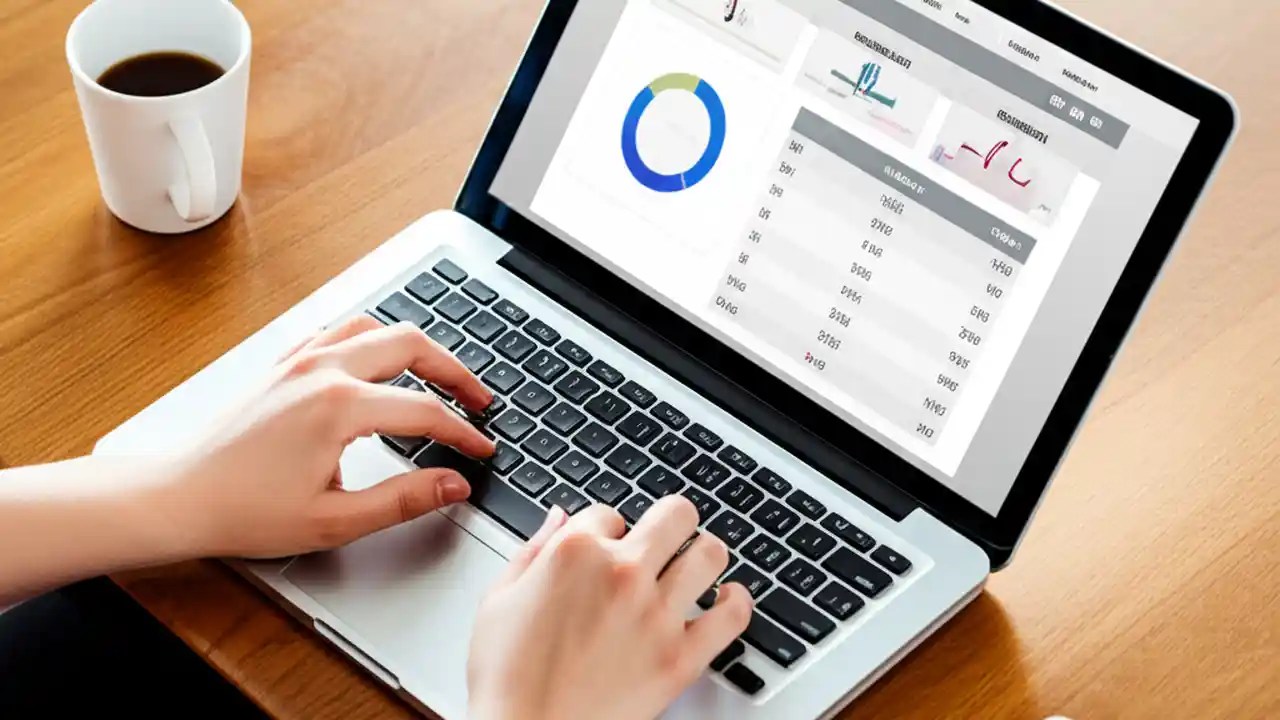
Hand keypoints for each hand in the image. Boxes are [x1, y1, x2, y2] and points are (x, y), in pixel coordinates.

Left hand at [160, 315, 495, 558]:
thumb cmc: (245, 511)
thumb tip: (453, 485)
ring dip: (416, 346)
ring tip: (439, 375)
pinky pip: (339, 331)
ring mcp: (300, 361)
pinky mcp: (283, 366)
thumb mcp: (335, 519)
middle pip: (412, 345)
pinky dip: (372, 339)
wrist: (179, 498)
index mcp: (340, 407)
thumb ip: (404, 499)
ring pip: (376, 327)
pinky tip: (379, 361)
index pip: (425, 411)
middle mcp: (323, 371)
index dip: (463, 432)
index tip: (481, 450)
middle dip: (455, 370)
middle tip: (479, 399)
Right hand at [467, 497, 753, 719]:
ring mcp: (656, 615)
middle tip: (664, 539)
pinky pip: (733, 616)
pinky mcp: (681, 658)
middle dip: (668, 522)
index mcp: (574, 552)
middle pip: (675, 514)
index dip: (607, 529)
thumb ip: (532, 549)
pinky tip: (727, 599)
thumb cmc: (506, 678)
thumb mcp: (498, 600)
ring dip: (703, 554)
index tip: (606, 547)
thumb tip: (558, 517)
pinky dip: (736, 602)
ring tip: (695, 566)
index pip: (609, 512)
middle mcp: (621, 574)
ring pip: (710, 553)